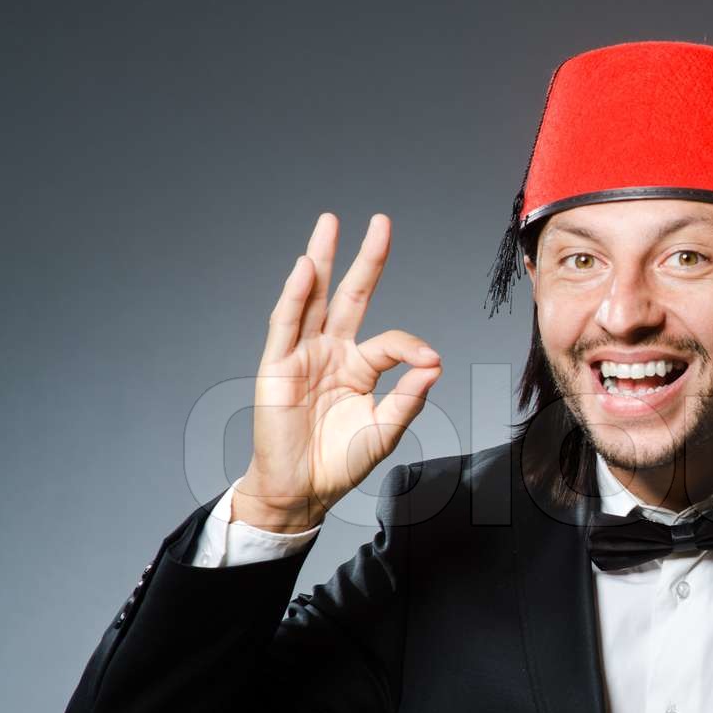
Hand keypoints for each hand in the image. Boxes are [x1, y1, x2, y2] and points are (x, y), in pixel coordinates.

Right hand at [234, 213, 441, 530]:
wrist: (302, 490)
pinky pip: (286, 324)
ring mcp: (303, 355)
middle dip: (365, 259)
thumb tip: (434, 365)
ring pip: (313, 298)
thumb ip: (408, 399)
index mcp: (360, 367)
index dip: (412, 347)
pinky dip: (294, 295)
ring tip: (329, 224)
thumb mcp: (385, 430)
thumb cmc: (341, 462)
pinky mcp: (278, 365)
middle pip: (350, 296)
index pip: (390, 342)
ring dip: (321, 260)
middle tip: (379, 222)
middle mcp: (332, 352)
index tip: (430, 362)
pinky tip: (304, 268)